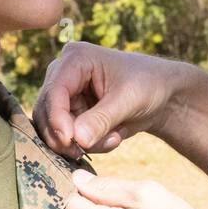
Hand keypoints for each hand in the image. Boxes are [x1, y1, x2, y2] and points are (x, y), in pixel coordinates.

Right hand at [34, 41, 189, 157]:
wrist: (162, 94)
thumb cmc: (149, 85)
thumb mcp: (128, 100)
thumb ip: (102, 119)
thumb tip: (77, 139)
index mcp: (77, 59)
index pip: (55, 91)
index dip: (57, 118)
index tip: (70, 140)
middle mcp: (64, 74)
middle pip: (45, 112)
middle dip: (67, 135)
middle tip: (86, 150)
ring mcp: (66, 95)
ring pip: (55, 129)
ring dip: (83, 142)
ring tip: (114, 139)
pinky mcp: (72, 113)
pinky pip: (69, 138)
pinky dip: (90, 144)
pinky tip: (113, 137)